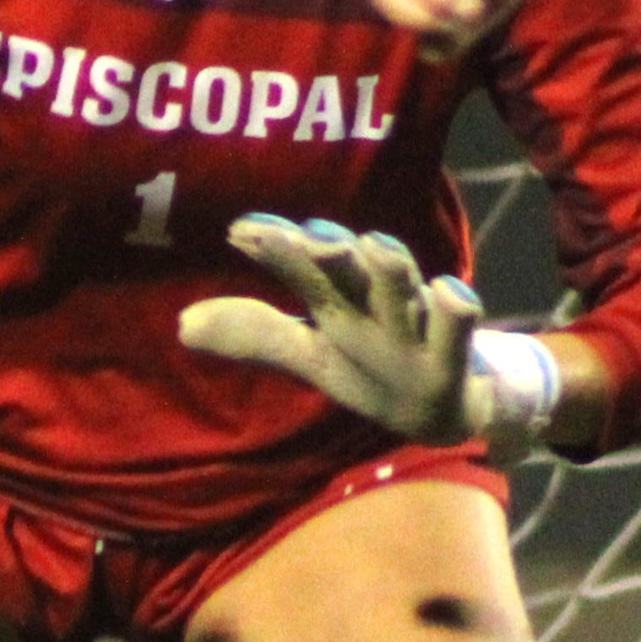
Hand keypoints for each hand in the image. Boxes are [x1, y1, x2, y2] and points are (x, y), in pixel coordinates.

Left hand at [177, 215, 563, 462]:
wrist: (446, 411)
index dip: (273, 245)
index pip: (299, 265)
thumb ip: (254, 335)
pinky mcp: (453, 353)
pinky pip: (458, 322)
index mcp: (337, 300)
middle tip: (306, 233)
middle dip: (329, 247)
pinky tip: (448, 293)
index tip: (237, 230)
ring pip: (402, 284)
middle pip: (348, 265)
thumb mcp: (313, 354)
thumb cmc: (373, 368)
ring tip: (376, 247)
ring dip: (391, 266)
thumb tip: (181, 325)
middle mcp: (372, 300)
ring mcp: (413, 322)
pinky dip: (454, 307)